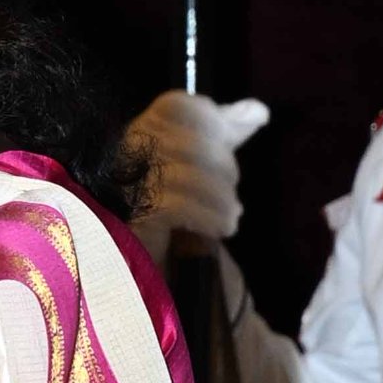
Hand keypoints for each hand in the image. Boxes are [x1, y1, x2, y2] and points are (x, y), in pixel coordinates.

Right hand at [122, 90, 270, 250]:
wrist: (160, 276)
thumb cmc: (181, 216)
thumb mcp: (204, 167)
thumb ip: (224, 135)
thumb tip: (258, 111)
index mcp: (141, 136)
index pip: (176, 107)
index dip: (213, 119)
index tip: (230, 141)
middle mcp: (125, 158)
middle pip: (187, 139)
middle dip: (222, 166)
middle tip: (230, 193)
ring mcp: (124, 191)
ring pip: (186, 174)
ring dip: (221, 198)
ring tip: (231, 215)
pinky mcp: (131, 223)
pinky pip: (177, 206)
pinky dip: (210, 216)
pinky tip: (223, 228)